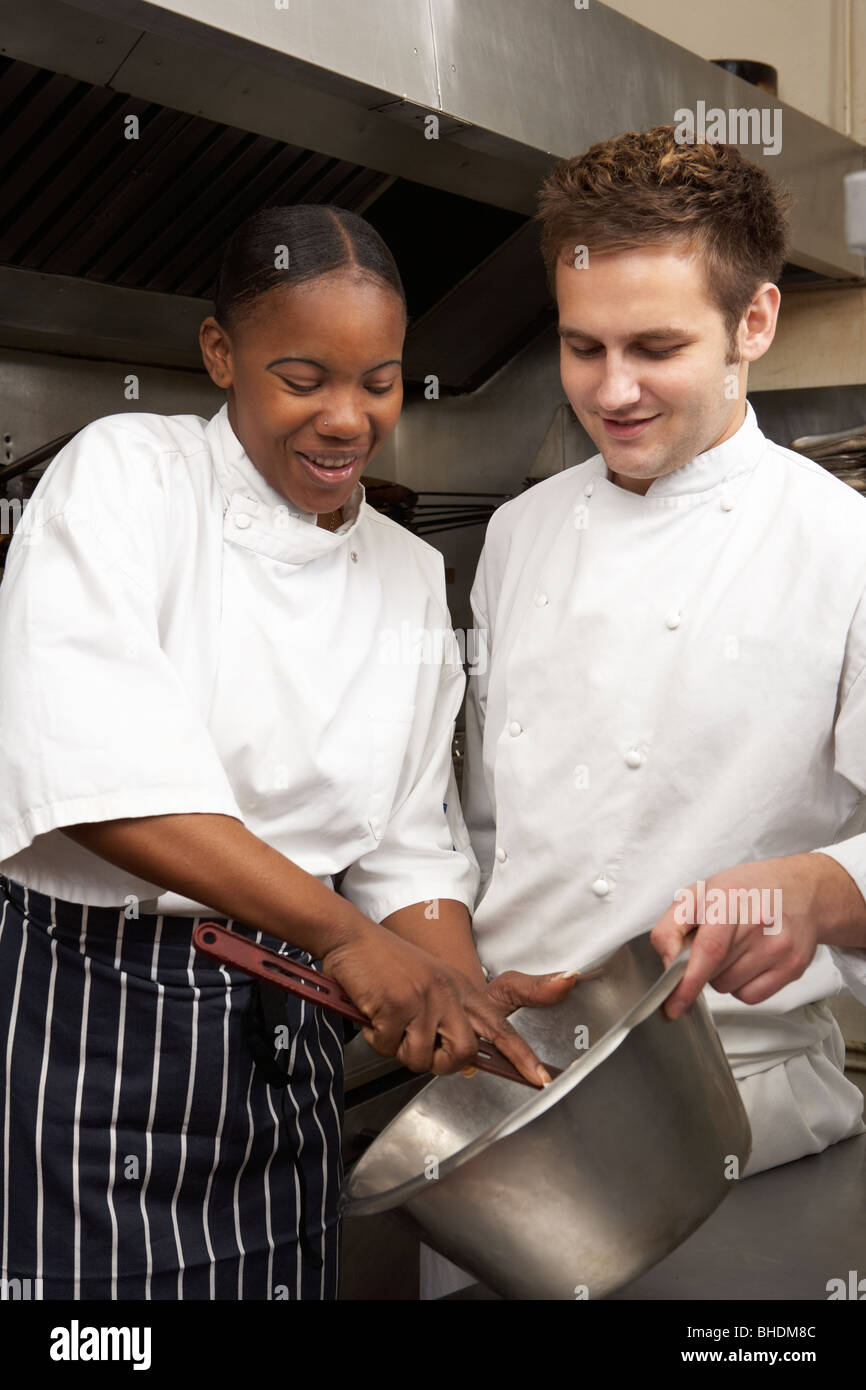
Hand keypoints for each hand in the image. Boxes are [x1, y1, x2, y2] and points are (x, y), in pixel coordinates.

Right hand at [321, 925, 577, 1084]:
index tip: (540, 1079)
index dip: (522, 1056)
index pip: (500, 1028)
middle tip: (415, 1046)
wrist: (353, 937)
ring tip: (388, 1021)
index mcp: (460, 989)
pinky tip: (372, 1013)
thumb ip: (449, 1016)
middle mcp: (448, 993)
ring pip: (420, 1058)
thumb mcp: (431, 983)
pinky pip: (387, 1047)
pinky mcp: (395, 1005)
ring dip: (398, 1049)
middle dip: (439, 1063)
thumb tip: (464, 1062)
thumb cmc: (387, 963)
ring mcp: (422, 999)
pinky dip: (375, 1037)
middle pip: (463, 1055)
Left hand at [650, 853, 829, 1017]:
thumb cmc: (746, 890)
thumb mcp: (699, 892)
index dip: (688, 981)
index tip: (673, 1002)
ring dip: (722, 976)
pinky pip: (751, 996)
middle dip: (700, 966)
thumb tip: (667, 962)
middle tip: (713, 941)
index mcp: (729, 899)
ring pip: (728, 987)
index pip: (709, 950)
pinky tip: (751, 960)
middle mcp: (758, 923)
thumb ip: (672, 926)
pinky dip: (742, 985)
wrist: (802, 889)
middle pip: (712, 971)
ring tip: (736, 947)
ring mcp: (779, 947)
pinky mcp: (793, 967)